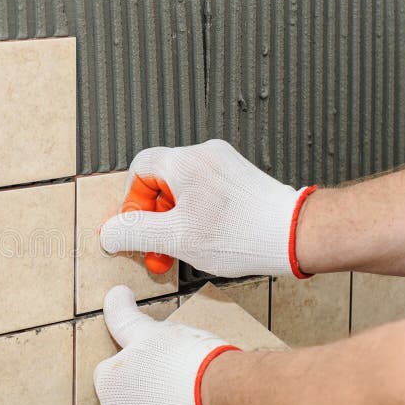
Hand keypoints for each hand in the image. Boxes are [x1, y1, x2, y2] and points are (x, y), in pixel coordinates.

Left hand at [93, 285, 248, 404]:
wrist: (231, 401)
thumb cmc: (192, 362)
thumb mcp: (153, 331)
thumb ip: (125, 317)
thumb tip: (114, 295)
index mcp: (109, 384)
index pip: (119, 375)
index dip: (146, 367)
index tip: (166, 366)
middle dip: (152, 397)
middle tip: (182, 386)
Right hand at [100, 139, 315, 277]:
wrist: (295, 234)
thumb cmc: (243, 234)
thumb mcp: (176, 238)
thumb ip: (135, 232)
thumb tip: (109, 232)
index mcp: (186, 161)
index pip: (139, 169)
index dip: (132, 202)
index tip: (139, 229)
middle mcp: (205, 155)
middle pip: (160, 180)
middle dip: (154, 217)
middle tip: (157, 248)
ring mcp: (224, 165)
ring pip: (182, 189)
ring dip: (174, 220)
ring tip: (181, 248)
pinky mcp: (239, 178)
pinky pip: (203, 192)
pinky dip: (195, 215)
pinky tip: (204, 239)